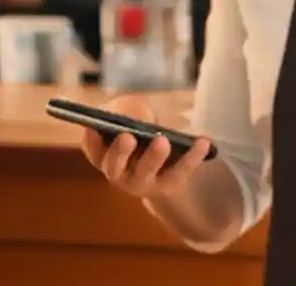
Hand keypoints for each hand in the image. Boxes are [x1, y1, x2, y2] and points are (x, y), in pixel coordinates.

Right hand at [80, 94, 213, 198]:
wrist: (164, 166)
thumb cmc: (139, 133)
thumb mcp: (130, 115)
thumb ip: (128, 111)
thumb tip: (134, 114)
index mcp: (103, 156)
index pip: (93, 151)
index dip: (91, 141)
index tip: (94, 127)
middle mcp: (118, 174)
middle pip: (115, 166)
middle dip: (120, 152)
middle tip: (128, 136)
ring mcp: (143, 182)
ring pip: (146, 173)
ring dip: (153, 157)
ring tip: (163, 140)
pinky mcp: (168, 184)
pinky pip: (180, 172)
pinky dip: (192, 156)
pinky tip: (203, 141)